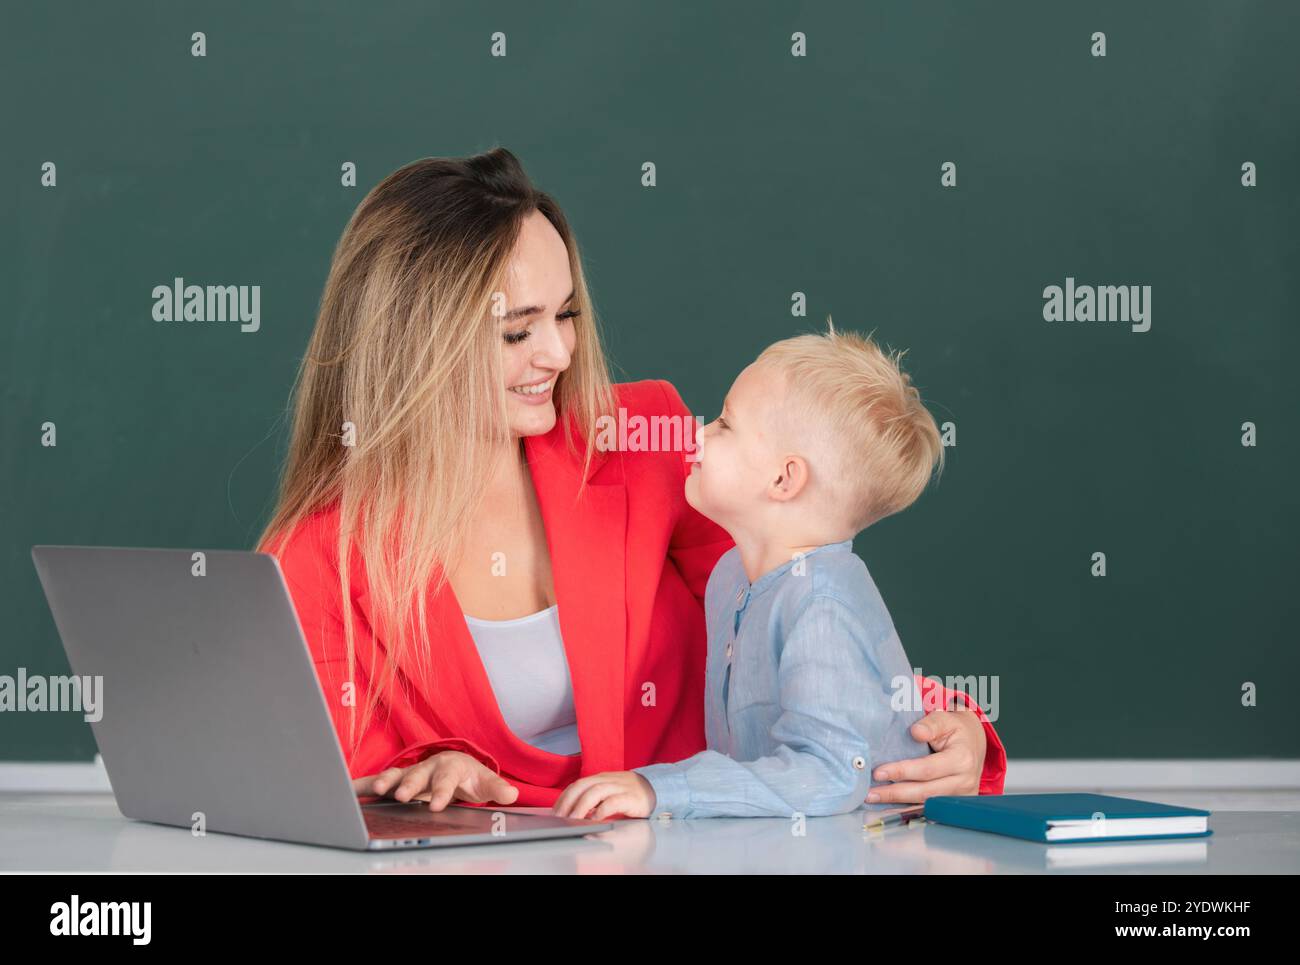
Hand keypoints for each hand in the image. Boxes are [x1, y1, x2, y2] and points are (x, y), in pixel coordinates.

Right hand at [351, 750, 518, 811]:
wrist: (456, 764)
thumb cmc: (469, 775)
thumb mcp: (485, 782)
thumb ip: (497, 789)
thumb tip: (512, 794)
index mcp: (450, 767)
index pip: (447, 779)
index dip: (441, 791)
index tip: (436, 804)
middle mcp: (428, 767)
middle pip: (418, 775)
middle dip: (410, 785)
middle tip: (403, 796)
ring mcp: (412, 773)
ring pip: (397, 775)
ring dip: (386, 782)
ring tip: (376, 791)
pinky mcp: (399, 780)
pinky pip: (378, 781)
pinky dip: (363, 785)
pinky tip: (348, 790)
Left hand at [552, 770, 654, 820]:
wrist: (654, 788)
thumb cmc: (627, 793)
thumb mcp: (607, 792)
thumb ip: (592, 799)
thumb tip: (572, 812)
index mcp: (599, 778)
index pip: (576, 785)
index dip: (564, 797)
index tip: (555, 811)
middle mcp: (607, 780)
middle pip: (582, 786)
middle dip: (568, 801)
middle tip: (560, 817)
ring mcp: (619, 787)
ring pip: (595, 792)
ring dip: (582, 806)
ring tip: (573, 819)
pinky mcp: (630, 797)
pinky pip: (613, 801)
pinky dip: (602, 809)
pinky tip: (596, 818)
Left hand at [866, 705, 986, 803]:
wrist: (973, 743)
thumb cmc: (956, 729)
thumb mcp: (945, 718)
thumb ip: (931, 724)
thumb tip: (916, 732)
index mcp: (962, 759)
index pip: (927, 769)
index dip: (902, 772)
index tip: (879, 772)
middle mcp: (964, 781)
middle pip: (925, 792)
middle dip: (895, 793)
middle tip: (869, 793)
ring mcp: (962, 795)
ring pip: (926, 803)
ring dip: (898, 803)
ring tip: (874, 799)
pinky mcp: (955, 802)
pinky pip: (930, 807)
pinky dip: (908, 807)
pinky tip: (889, 804)